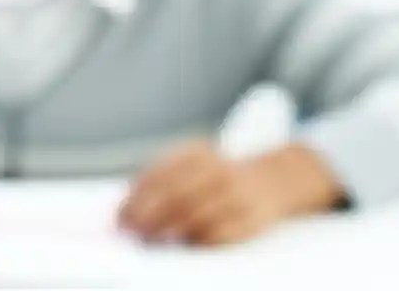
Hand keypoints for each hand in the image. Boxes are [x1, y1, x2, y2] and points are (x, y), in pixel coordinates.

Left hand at [118, 142, 342, 245]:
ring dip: (168, 231)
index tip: (120, 217)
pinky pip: (219, 233)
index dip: (136, 198)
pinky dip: (198, 241)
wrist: (278, 179)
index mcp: (201, 153)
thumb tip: (127, 211)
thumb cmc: (224, 176)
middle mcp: (219, 170)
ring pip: (195, 216)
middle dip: (148, 218)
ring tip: (151, 242)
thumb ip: (164, 179)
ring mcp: (237, 194)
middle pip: (175, 196)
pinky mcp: (251, 219)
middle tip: (131, 234)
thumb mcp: (197, 163)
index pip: (160, 174)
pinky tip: (184, 244)